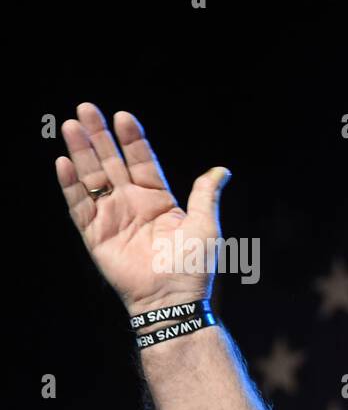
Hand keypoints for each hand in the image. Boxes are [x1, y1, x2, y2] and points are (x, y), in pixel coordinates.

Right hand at [55, 102, 230, 316]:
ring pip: (92, 179)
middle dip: (99, 136)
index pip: (141, 161)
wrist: (174, 300)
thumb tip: (221, 170)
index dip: (132, 139)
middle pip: (112, 163)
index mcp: (159, 200)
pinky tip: (63, 163)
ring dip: (81, 152)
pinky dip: (70, 186)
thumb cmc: (194, 267)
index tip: (123, 116)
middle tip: (87, 108)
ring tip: (71, 126)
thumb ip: (205, 194)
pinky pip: (79, 207)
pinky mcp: (96, 236)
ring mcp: (113, 219)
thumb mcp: (205, 224)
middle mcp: (133, 205)